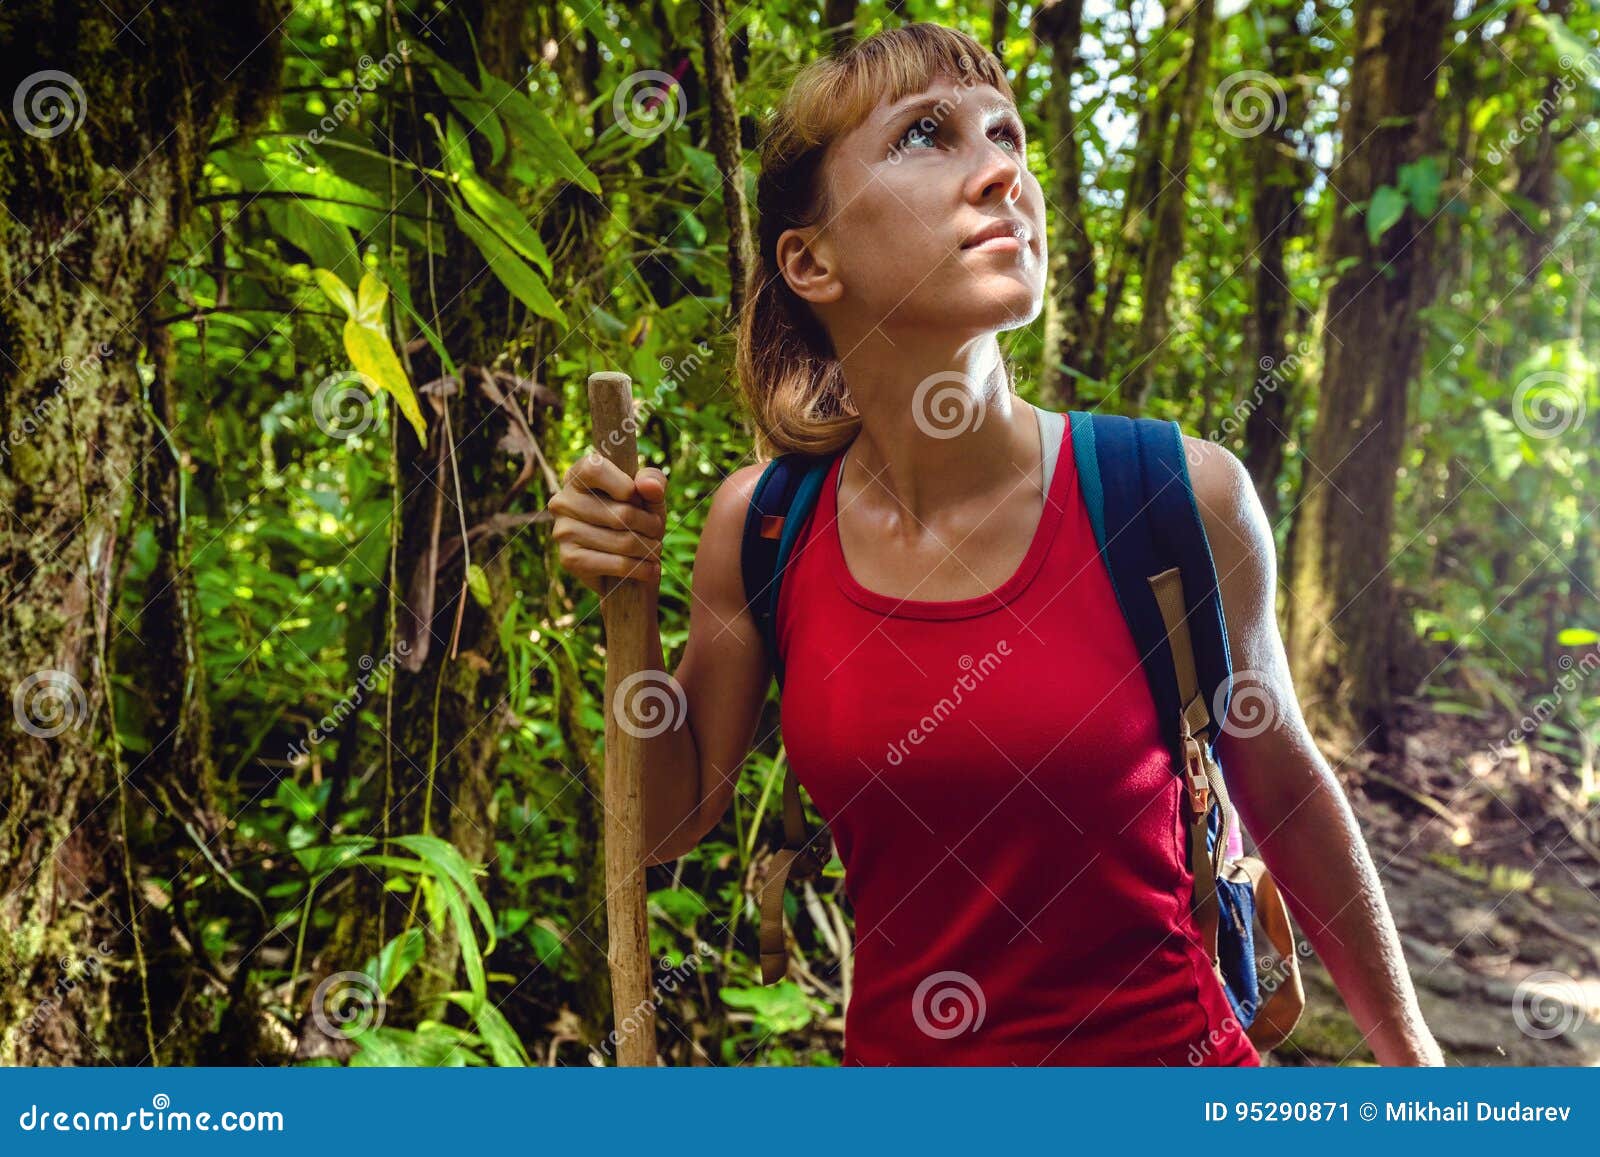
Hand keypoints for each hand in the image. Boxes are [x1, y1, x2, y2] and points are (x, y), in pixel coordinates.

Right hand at [547, 452, 666, 593]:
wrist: (625, 566)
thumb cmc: (636, 520)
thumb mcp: (649, 496)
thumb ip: (653, 481)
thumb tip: (648, 485)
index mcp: (578, 476)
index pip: (595, 468)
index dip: (625, 486)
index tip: (637, 498)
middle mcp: (563, 501)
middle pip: (621, 513)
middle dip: (650, 525)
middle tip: (656, 532)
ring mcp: (562, 531)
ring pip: (623, 541)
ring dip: (648, 548)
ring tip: (653, 549)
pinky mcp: (569, 559)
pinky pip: (617, 564)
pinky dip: (641, 568)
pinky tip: (649, 569)